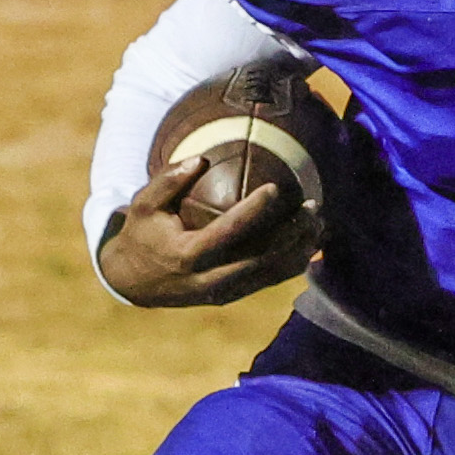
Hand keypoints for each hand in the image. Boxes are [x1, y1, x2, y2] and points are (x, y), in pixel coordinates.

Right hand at [96, 157, 321, 306]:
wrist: (133, 283)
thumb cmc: (141, 235)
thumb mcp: (142, 206)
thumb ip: (168, 181)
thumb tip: (200, 158)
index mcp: (188, 254)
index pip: (228, 231)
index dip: (253, 210)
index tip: (275, 188)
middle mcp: (209, 278)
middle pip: (260, 257)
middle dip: (291, 234)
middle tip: (313, 207)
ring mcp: (222, 291)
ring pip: (269, 273)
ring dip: (299, 250)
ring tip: (321, 225)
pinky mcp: (230, 296)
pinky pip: (267, 282)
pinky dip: (291, 265)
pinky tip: (312, 246)